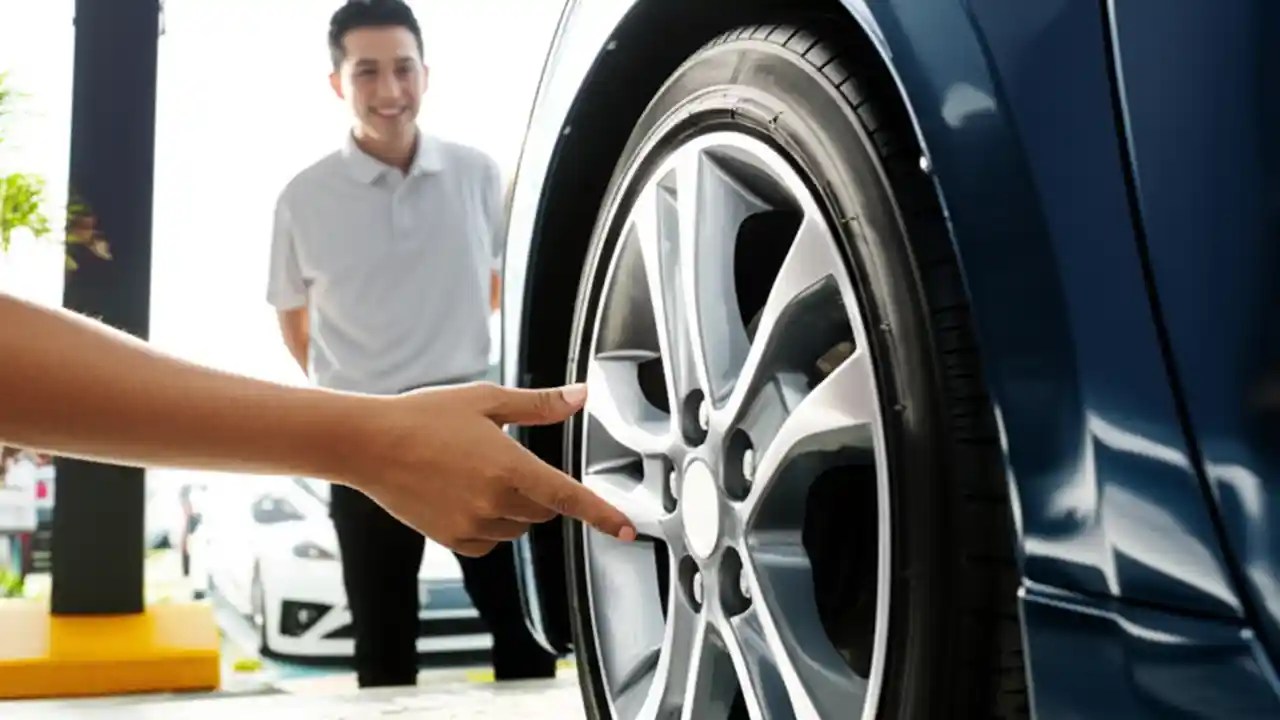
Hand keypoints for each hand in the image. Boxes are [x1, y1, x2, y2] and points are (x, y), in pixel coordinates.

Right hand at [342, 381, 636, 556]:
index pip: (569, 497)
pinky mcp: (452, 539)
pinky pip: (489, 541)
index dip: (603, 514)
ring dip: (513, 508)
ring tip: (475, 474)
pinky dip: (489, 524)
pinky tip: (463, 496)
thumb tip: (580, 397)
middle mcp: (494, 502)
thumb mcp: (486, 400)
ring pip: (517, 526)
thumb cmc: (425, 416)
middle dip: (537, 490)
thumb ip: (539, 404)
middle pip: (543, 510)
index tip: (628, 530)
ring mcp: (472, 525)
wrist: (369, 444)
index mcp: (509, 467)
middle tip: (504, 460)